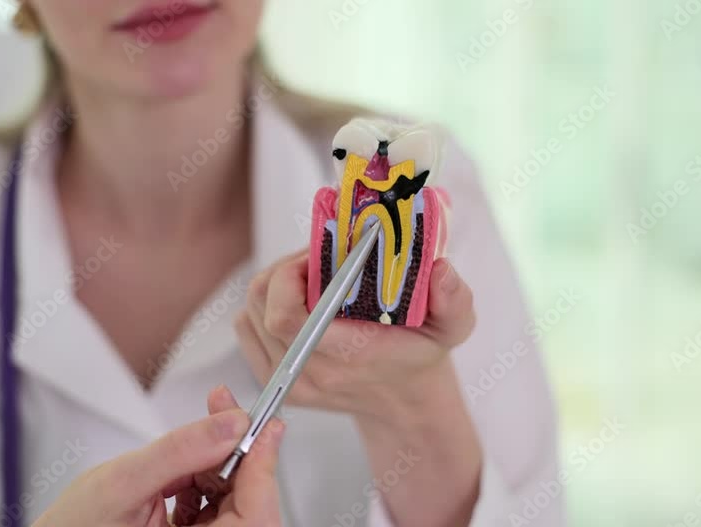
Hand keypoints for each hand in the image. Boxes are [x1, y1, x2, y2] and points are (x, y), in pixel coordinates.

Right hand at [33, 386, 284, 526]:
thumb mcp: (125, 482)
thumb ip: (180, 452)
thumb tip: (228, 424)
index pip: (257, 515)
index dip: (265, 466)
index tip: (266, 424)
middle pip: (248, 505)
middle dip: (238, 455)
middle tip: (227, 412)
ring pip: (232, 501)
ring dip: (217, 464)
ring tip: (191, 442)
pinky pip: (212, 506)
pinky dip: (201, 478)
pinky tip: (182, 465)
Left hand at [236, 250, 480, 526]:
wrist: (402, 402)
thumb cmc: (421, 354)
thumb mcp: (452, 326)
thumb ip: (454, 300)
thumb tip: (442, 269)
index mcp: (350, 356)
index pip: (286, 318)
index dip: (290, 276)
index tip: (317, 256)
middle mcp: (312, 373)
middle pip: (262, 307)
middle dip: (283, 271)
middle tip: (314, 258)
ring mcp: (289, 380)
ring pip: (250, 312)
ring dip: (273, 284)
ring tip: (308, 275)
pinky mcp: (274, 379)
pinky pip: (247, 328)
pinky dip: (262, 304)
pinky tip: (296, 298)